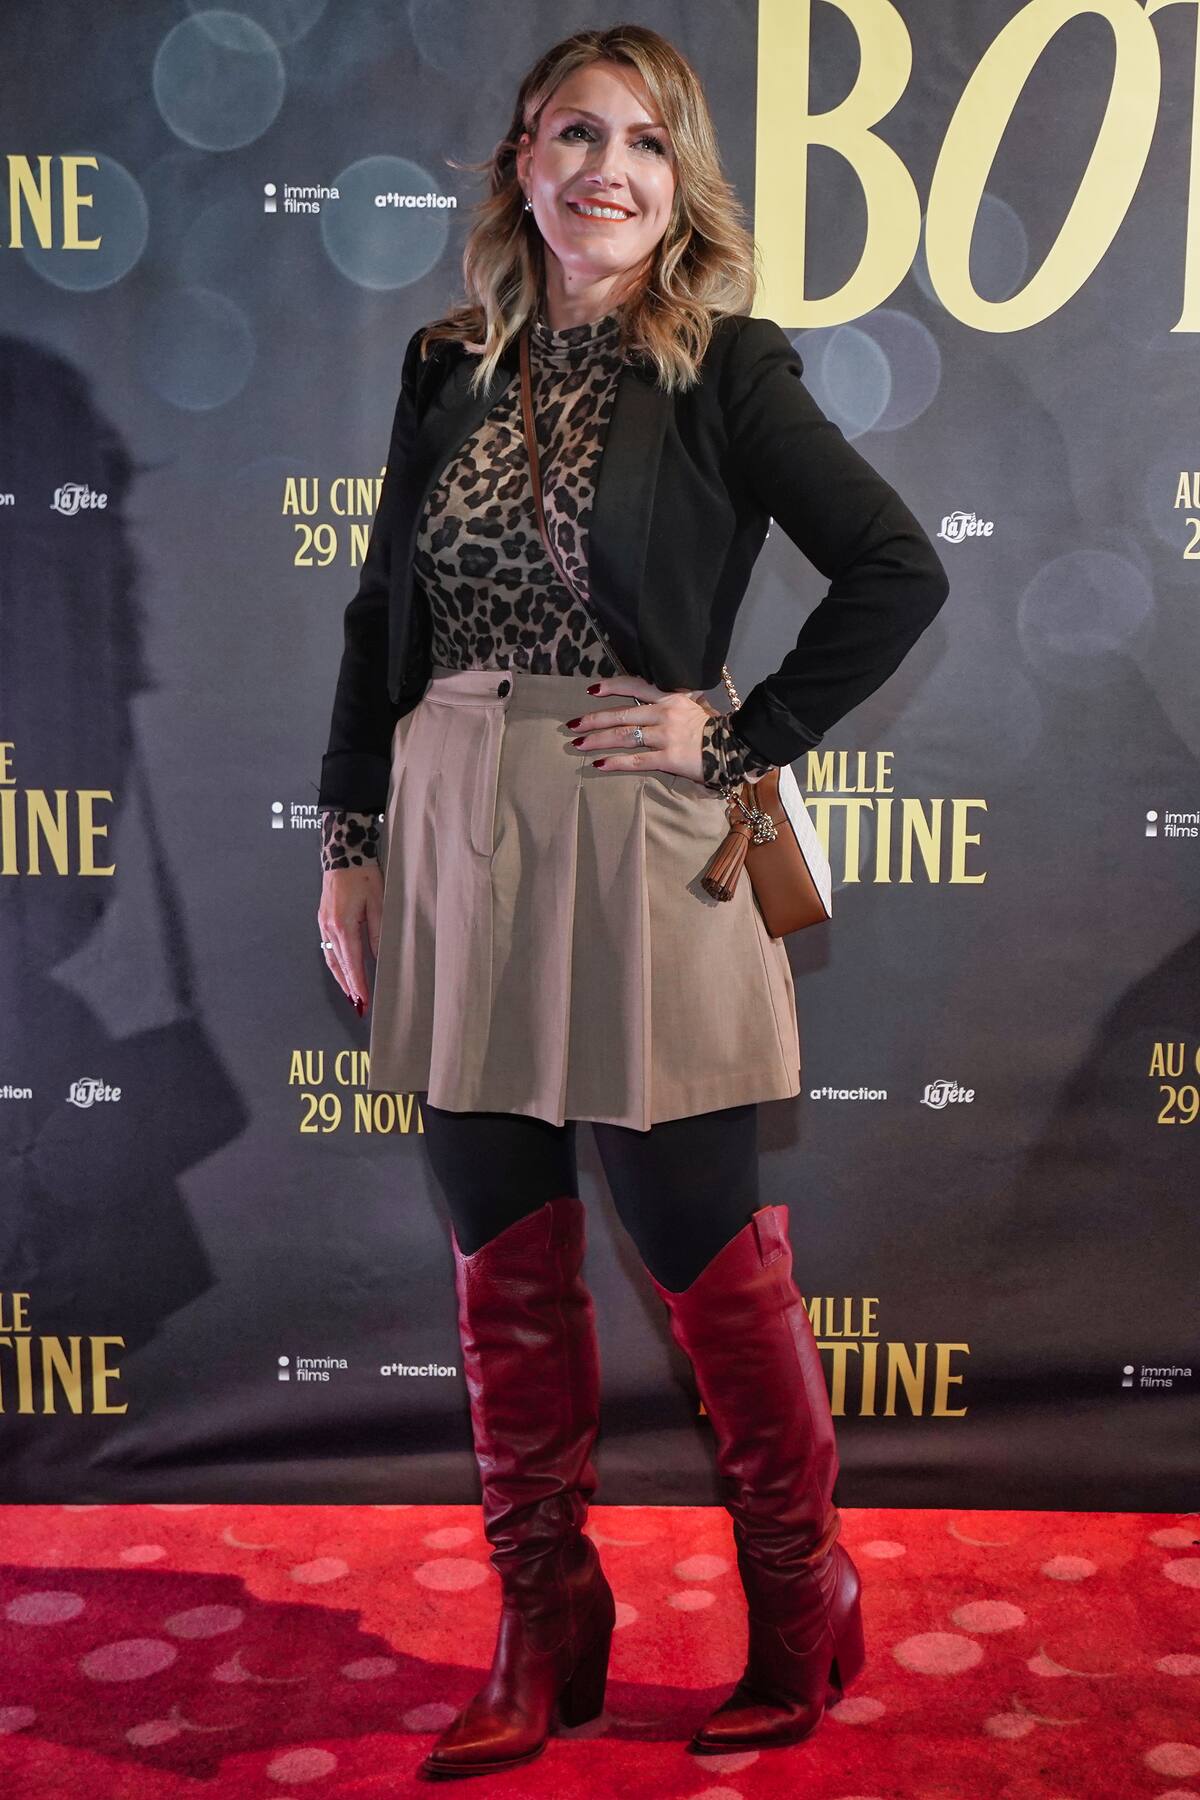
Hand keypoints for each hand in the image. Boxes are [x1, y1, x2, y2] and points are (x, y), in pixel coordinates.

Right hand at [318, 863, 382, 1014]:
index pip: (353, 963)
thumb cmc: (363, 876)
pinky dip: (335, 964)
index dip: (359, 984)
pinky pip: (328, 948)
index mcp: (344, 925)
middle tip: (359, 1006)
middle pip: (339, 966)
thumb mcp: (378, 903)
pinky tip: (342, 970)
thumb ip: (377, 932)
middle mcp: (330, 928)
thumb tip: (378, 956)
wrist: (343, 855)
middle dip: (349, 987)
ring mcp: (323, 924)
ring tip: (351, 994)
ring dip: (341, 978)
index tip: (364, 1001)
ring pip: (331, 959)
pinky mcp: (323, 920)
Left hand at [565, 676, 715, 783]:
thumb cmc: (713, 729)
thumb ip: (674, 700)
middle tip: (572, 725)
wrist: (735, 748)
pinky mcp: (668, 758)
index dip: (612, 687)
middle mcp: (665, 713)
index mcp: (670, 697)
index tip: (592, 690)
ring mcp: (665, 736)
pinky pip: (636, 760)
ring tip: (578, 745)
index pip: (635, 686)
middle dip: (593, 719)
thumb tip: (655, 697)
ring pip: (624, 736)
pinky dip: (615, 762)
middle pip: (621, 714)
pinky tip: (599, 765)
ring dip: (597, 740)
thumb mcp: (694, 706)